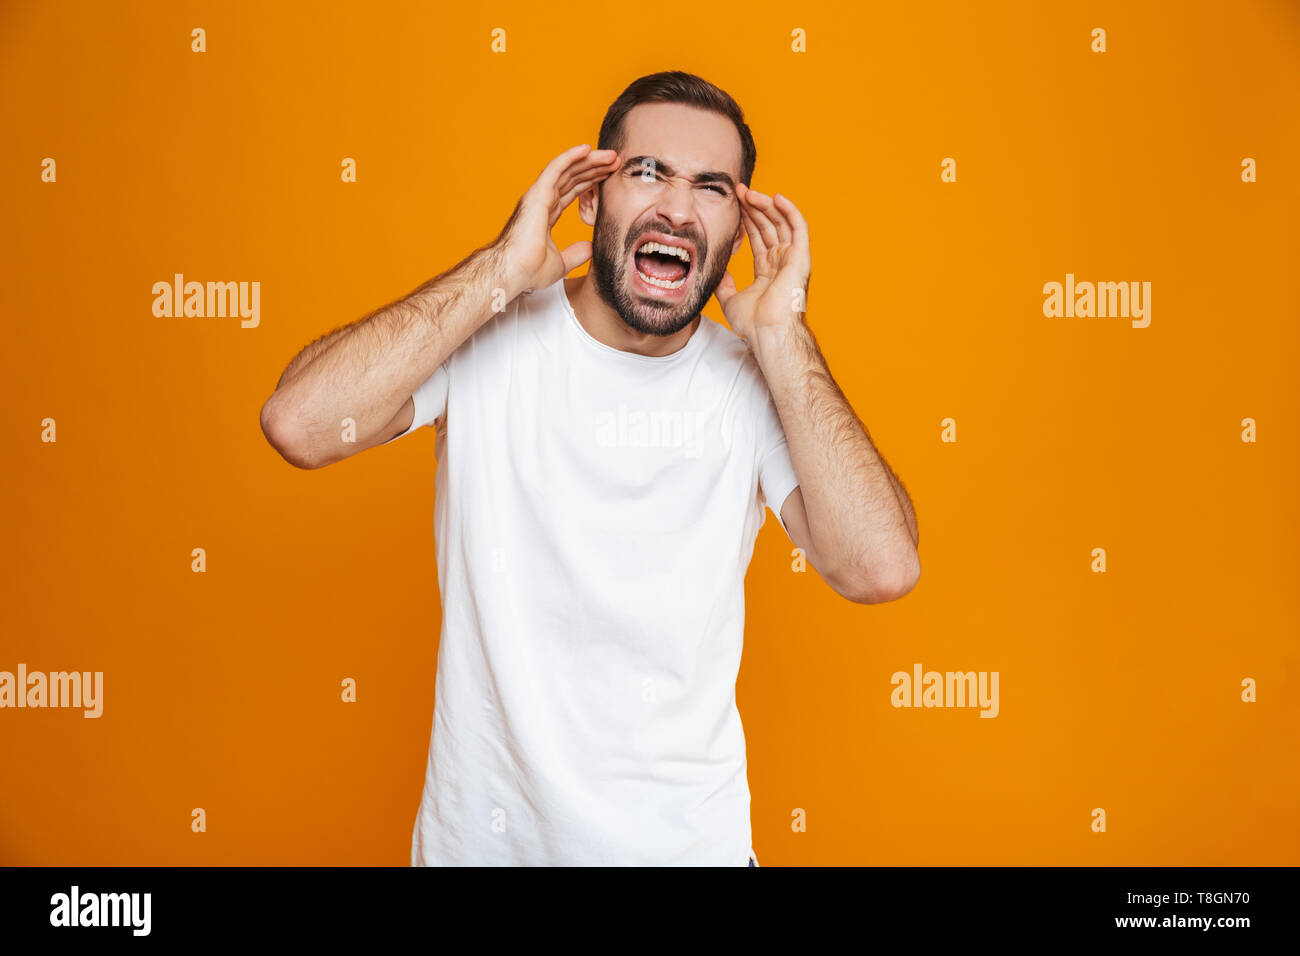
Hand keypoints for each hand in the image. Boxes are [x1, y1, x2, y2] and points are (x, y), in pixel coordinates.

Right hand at [495, 144, 619, 296]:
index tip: (609, 176)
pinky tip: (586, 149)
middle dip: (594, 168)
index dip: (591, 181)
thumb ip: (576, 253)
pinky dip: (570, 157)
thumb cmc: (528, 270)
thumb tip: (591, 248)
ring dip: (589, 160)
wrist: (513, 272)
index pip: (572, 191)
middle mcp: (542, 201)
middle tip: (615, 161)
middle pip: (572, 177)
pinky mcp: (537, 194)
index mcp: (546, 214)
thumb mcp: (561, 262)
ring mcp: (538, 196)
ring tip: (610, 155)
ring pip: (567, 170)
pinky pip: (555, 169)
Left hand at [715, 184, 810, 346]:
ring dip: (767, 205)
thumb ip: (724, 284)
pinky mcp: (801, 257)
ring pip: (781, 223)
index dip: (747, 219)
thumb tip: (716, 271)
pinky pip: (798, 228)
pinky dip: (790, 211)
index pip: (758, 237)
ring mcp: (792, 259)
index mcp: (768, 270)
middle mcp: (782, 262)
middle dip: (754, 207)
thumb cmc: (753, 324)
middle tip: (739, 190)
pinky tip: (777, 197)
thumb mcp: (730, 300)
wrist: (767, 333)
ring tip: (750, 192)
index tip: (734, 204)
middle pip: (769, 226)